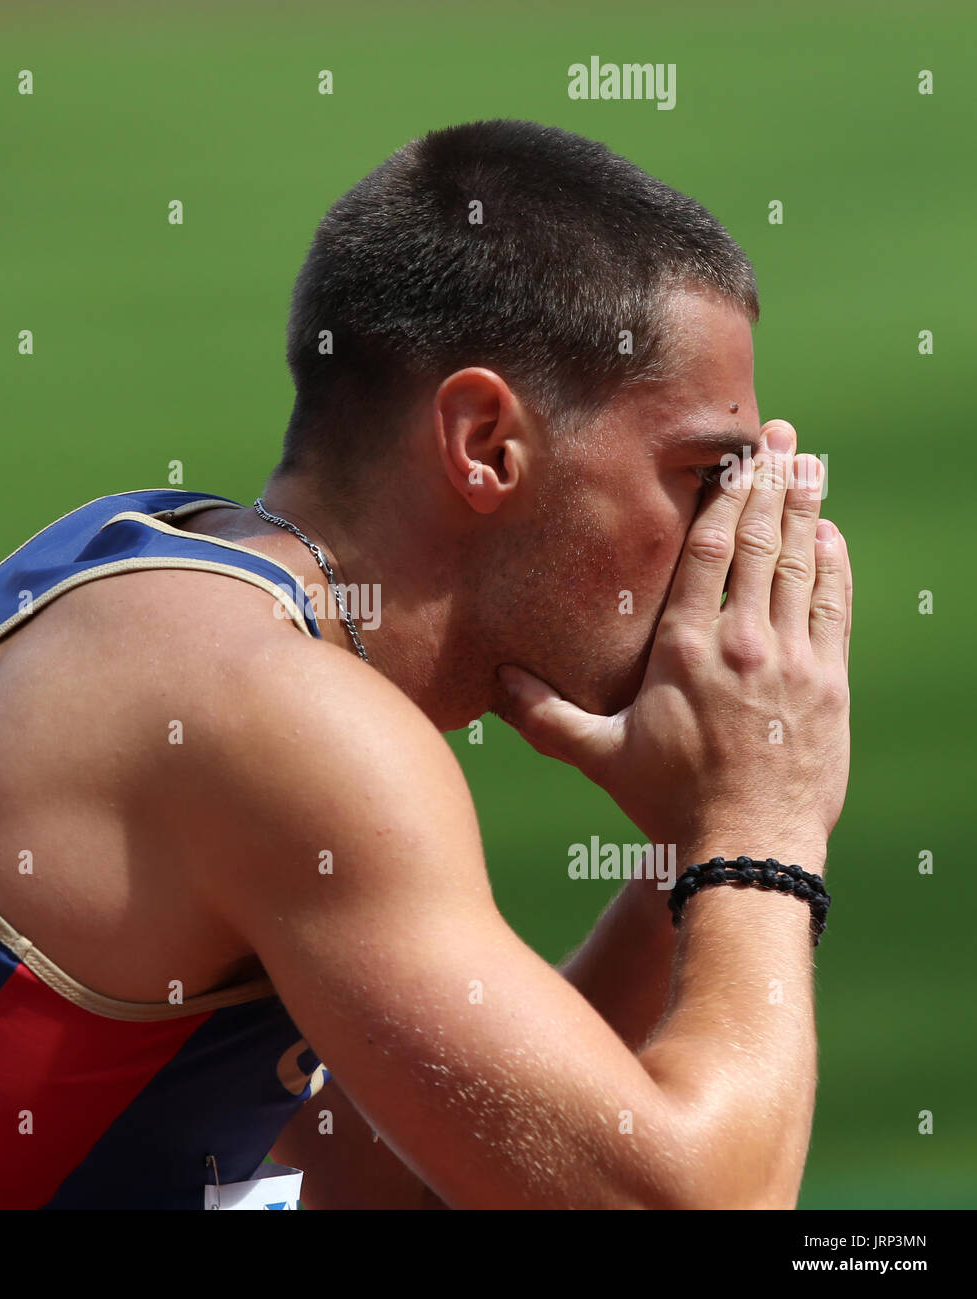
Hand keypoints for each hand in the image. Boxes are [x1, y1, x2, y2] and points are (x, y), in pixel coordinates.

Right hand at [499, 420, 851, 868]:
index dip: (723, 499)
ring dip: (805, 510)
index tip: (732, 459)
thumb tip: (496, 682)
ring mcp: (793, 661)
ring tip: (808, 464)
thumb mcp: (598, 756)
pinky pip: (833, 608)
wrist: (748, 848)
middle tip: (778, 435)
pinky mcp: (829, 684)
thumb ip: (547, 714)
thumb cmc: (669, 802)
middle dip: (769, 484)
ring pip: (801, 565)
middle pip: (759, 544)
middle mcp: (742, 644)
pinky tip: (830, 535)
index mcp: (685, 651)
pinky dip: (833, 566)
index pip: (708, 554)